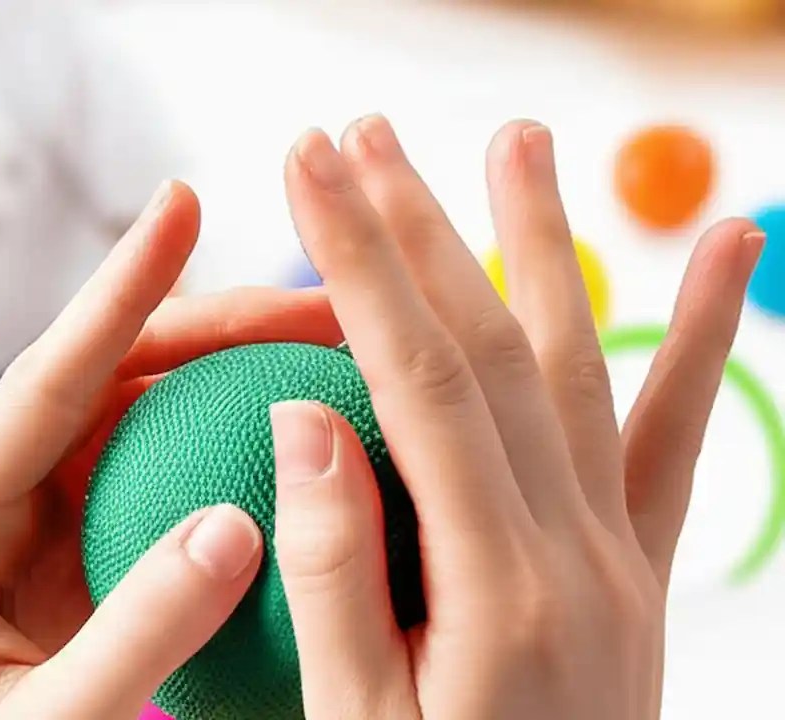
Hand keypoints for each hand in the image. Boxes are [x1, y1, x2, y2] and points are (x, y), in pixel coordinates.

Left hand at [0, 182, 343, 717]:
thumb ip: (135, 636)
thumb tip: (240, 524)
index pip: (43, 386)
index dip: (117, 293)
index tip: (181, 205)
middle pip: (99, 386)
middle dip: (201, 325)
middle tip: (314, 294)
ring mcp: (31, 536)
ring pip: (133, 425)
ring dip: (221, 381)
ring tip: (320, 350)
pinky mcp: (71, 567)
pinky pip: (152, 487)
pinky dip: (218, 455)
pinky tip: (289, 442)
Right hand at [270, 116, 760, 717]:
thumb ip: (335, 572)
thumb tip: (306, 419)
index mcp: (496, 586)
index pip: (418, 380)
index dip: (362, 263)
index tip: (309, 168)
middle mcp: (577, 549)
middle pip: (492, 346)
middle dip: (419, 227)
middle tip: (360, 135)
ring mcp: (622, 550)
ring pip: (583, 364)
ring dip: (544, 243)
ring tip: (514, 142)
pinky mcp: (643, 562)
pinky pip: (682, 432)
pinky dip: (703, 334)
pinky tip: (726, 246)